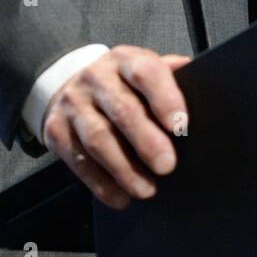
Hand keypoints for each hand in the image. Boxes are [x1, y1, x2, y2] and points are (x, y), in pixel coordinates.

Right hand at [41, 45, 191, 209]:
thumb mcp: (142, 68)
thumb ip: (169, 75)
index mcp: (124, 60)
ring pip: (98, 139)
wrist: (68, 81)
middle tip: (167, 165)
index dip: (164, 97)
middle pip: (122, 109)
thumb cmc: (119, 82)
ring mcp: (73, 104)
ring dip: (125, 169)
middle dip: (147, 141)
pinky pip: (79, 161)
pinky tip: (121, 196)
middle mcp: (96, 78)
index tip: (181, 125)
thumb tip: (199, 79)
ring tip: (147, 189)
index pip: (145, 72)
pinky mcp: (57, 130)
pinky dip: (102, 184)